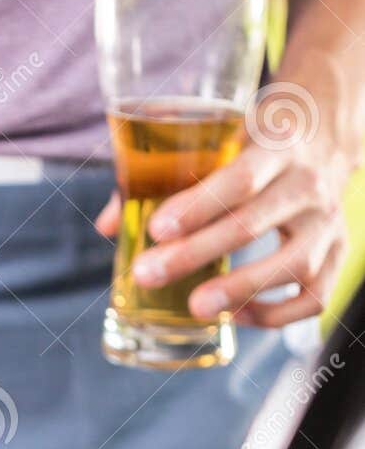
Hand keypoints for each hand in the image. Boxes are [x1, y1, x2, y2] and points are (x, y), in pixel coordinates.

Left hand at [95, 82, 356, 326]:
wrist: (325, 134)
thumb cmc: (258, 142)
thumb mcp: (221, 138)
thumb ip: (163, 176)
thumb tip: (109, 226)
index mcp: (278, 146)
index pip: (240, 177)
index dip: (197, 207)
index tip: (156, 230)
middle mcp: (309, 185)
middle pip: (252, 225)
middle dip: (195, 254)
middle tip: (149, 275)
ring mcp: (328, 223)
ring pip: (292, 266)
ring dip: (240, 290)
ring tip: (194, 306)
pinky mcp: (338, 254)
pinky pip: (313, 298)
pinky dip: (275, 314)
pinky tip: (235, 315)